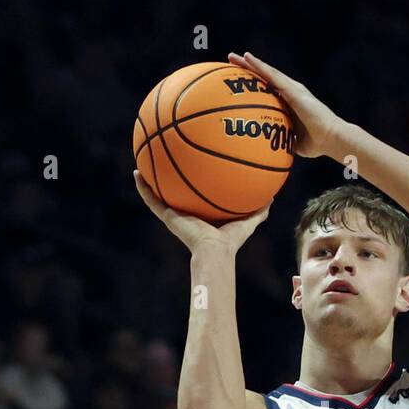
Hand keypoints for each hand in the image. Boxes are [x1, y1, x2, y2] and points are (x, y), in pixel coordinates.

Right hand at [133, 170, 269, 253]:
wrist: (215, 252)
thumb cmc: (231, 241)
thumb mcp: (248, 221)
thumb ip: (259, 210)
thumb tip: (272, 196)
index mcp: (202, 213)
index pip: (195, 195)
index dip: (193, 182)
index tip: (190, 166)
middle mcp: (186, 212)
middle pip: (175, 191)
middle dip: (169, 176)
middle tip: (164, 157)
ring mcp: (174, 214)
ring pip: (158, 194)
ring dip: (149, 179)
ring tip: (141, 159)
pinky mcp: (167, 216)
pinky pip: (151, 200)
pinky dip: (143, 188)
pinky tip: (137, 173)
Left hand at [227, 51, 347, 158]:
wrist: (331, 138)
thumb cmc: (317, 143)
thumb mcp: (293, 141)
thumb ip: (282, 140)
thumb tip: (269, 151)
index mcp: (290, 102)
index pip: (267, 90)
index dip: (253, 84)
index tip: (237, 81)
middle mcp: (290, 92)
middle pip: (265, 77)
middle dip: (247, 69)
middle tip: (230, 61)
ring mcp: (292, 89)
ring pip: (267, 72)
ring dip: (249, 63)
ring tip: (233, 56)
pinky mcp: (293, 89)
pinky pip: (272, 75)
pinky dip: (260, 66)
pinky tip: (248, 58)